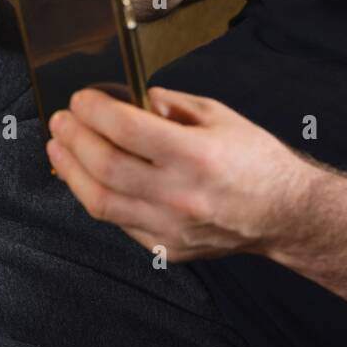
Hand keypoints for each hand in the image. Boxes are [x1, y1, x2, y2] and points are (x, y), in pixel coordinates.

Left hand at [44, 86, 314, 261]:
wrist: (285, 213)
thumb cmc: (258, 161)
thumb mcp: (221, 117)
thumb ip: (172, 106)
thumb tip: (132, 100)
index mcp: (196, 154)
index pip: (127, 129)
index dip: (95, 110)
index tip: (82, 99)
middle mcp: (180, 193)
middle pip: (104, 165)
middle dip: (74, 137)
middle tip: (62, 120)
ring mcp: (170, 225)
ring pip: (100, 201)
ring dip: (72, 171)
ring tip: (60, 148)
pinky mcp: (167, 247)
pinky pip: (119, 221)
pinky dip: (98, 196)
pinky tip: (90, 177)